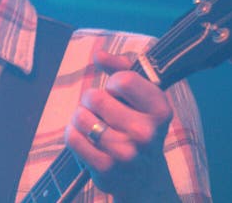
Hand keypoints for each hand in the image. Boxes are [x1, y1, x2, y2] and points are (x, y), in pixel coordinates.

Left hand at [64, 51, 177, 201]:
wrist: (142, 176)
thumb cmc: (137, 125)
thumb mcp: (139, 96)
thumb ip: (121, 68)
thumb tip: (100, 54)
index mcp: (160, 110)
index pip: (122, 79)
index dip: (113, 84)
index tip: (119, 95)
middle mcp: (147, 133)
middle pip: (94, 97)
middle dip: (92, 102)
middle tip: (104, 114)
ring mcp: (127, 153)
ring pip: (80, 116)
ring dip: (81, 119)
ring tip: (96, 128)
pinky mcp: (106, 168)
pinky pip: (72, 137)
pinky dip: (73, 135)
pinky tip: (87, 141)